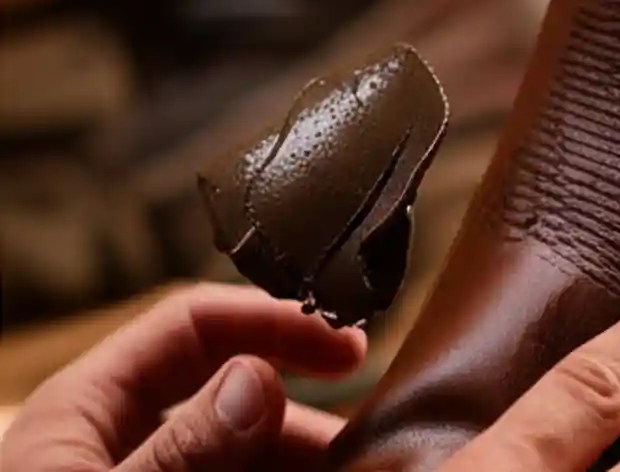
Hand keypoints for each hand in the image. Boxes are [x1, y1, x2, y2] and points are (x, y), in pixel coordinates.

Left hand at [1, 283, 366, 470]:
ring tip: (365, 470)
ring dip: (307, 459)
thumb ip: (183, 447)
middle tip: (374, 436)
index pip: (192, 325)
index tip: (347, 348)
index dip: (274, 322)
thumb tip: (260, 377)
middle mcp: (123, 441)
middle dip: (308, 415)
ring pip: (251, 453)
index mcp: (86, 409)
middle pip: (237, 399)